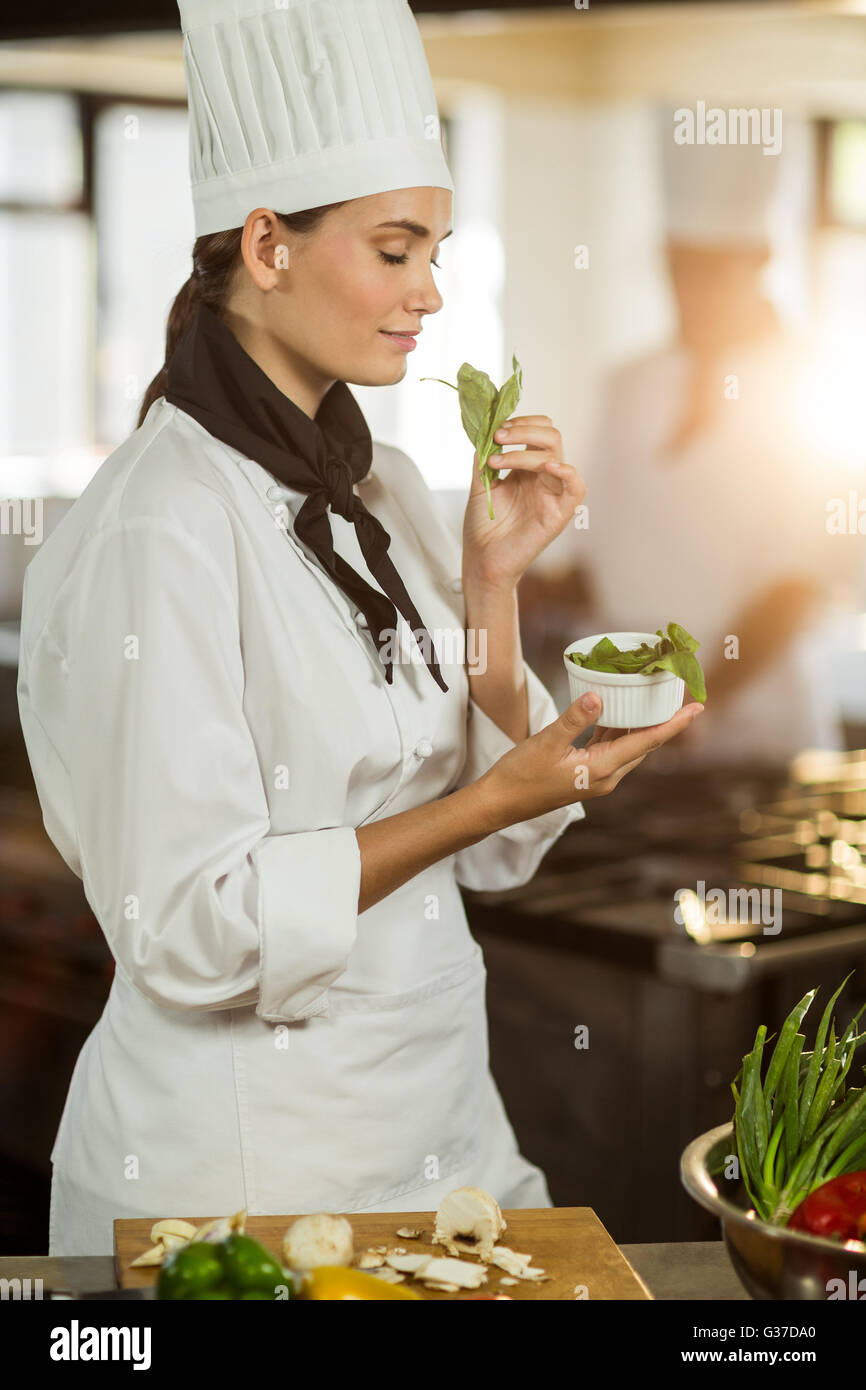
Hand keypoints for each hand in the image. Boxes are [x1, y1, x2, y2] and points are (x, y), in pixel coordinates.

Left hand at [462, 415, 585, 587]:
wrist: (482, 560)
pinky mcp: (560, 513)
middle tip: (498, 437)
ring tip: (497, 461)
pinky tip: (546, 467)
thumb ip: (483, 458)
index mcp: (527, 468)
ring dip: (524, 451)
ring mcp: (553, 493)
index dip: (521, 422)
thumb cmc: (483, 527)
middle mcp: (543, 477)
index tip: (495, 429)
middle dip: (523, 430)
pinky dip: (567, 472)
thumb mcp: (480, 485)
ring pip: (555, 455)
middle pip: (550, 436)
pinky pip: (577, 488)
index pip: (538, 430)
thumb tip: (484, 430)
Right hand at [476, 692, 704, 830]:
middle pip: (644, 744)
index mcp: (602, 770)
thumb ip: (574, 719)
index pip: (647, 742)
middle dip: (664, 721)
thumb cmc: (520, 776)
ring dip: (641, 725)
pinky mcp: (585, 774)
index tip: (696, 707)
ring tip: (653, 699)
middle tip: (678, 694)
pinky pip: (610, 749)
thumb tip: (598, 696)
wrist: (499, 803)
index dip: (674, 723)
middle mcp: (606, 776)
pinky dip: (618, 730)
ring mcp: (596, 777)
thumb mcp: (546, 743)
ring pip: (628, 746)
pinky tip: (615, 712)